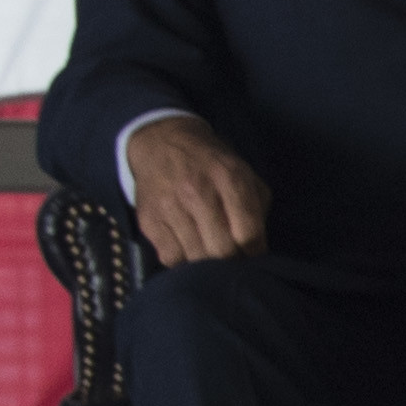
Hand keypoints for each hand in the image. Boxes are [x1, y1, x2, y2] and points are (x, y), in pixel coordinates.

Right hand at [122, 111, 269, 270]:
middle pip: (222, 251)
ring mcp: (169, 207)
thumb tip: (256, 248)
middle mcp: (198, 192)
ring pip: (196, 258)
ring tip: (209, 253)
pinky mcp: (148, 220)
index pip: (248, 235)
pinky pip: (171, 258)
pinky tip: (187, 248)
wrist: (161, 142)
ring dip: (207, 263)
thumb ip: (256, 208)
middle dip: (231, 260)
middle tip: (230, 256)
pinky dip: (182, 260)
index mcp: (229, 178)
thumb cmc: (210, 163)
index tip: (250, 252)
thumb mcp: (244, 173)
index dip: (254, 251)